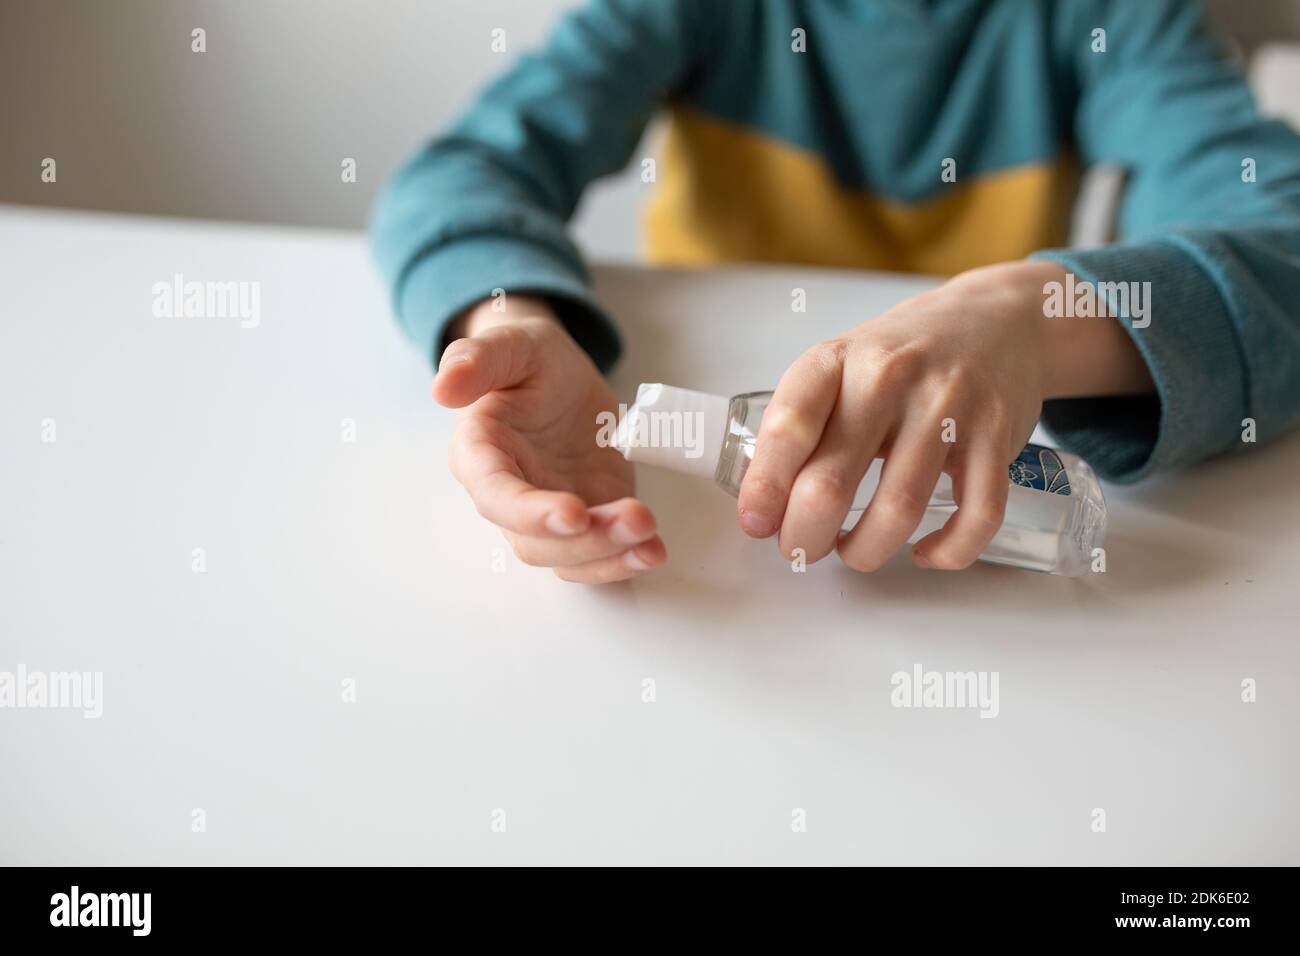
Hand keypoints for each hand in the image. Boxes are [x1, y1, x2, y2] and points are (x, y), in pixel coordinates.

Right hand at [436, 296, 664, 582]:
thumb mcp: (510, 344)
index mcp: (480, 454)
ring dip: (609, 554)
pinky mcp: (585, 522)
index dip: (529, 512)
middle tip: (635, 519)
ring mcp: (546, 516)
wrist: (563, 377)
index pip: (495, 494)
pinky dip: (624, 562)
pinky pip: (597, 558)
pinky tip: (652, 552)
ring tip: (649, 536)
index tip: (573, 513)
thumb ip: (477, 359)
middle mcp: (508, 497)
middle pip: (534, 540)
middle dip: (585, 539)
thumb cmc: (530, 360)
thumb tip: (442, 387)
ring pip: (567, 556)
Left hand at [737, 261, 1149, 570]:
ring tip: (853, 551)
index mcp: (838, 359)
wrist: (998, 318)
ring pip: (899, 509)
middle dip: (804, 536)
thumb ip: (806, 423)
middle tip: (799, 550)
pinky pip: (976, 515)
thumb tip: (766, 502)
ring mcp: (949, 407)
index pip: (787, 427)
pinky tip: (925, 552)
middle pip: (831, 483)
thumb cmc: (905, 355)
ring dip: (866, 550)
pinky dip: (948, 550)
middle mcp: (891, 378)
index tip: (756, 523)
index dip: (763, 487)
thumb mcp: (843, 364)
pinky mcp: (996, 437)